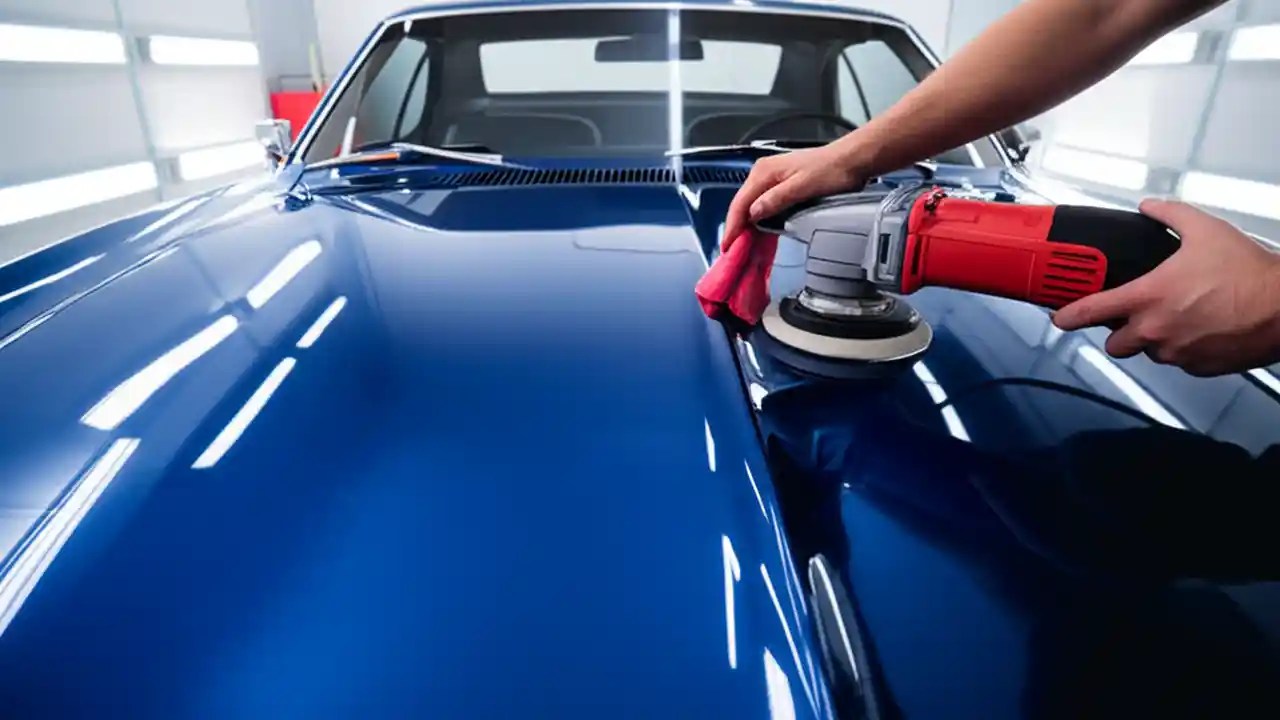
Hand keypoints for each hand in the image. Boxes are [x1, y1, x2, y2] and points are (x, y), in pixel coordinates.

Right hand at [722, 143, 866, 250]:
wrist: (851, 159)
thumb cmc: (831, 171)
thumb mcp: (803, 187)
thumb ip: (776, 199)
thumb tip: (753, 213)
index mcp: (764, 172)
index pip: (740, 203)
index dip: (732, 226)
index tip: (727, 247)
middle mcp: (762, 173)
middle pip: (742, 204)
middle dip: (736, 228)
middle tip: (732, 252)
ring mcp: (771, 178)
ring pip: (751, 206)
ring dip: (746, 226)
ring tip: (742, 246)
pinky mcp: (781, 184)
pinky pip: (763, 204)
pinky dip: (758, 220)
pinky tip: (758, 232)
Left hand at [1053, 199, 1279, 375]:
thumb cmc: (1248, 273)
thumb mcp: (1204, 230)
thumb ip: (1169, 215)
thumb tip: (1151, 207)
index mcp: (1148, 297)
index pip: (1091, 311)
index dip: (1069, 316)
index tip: (1059, 318)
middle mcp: (1156, 330)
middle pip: (1115, 344)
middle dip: (1119, 332)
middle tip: (1134, 316)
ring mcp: (1176, 352)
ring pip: (1149, 352)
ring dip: (1154, 339)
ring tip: (1178, 317)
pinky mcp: (1197, 367)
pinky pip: (1178, 361)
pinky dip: (1183, 348)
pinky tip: (1200, 328)